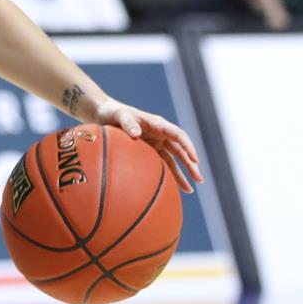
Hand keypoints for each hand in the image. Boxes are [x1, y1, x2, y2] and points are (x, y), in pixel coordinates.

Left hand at [88, 98, 204, 193]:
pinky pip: (162, 164)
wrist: (103, 115)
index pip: (178, 135)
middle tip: (199, 179)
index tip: (195, 160)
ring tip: (190, 190)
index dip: (188, 147)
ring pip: (173, 160)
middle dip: (191, 165)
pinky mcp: (148, 151)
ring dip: (182, 174)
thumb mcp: (119, 115)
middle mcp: (160, 134)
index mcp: (157, 124)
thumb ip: (127, 123)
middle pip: (180, 150)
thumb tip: (136, 134)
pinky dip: (168, 175)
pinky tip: (173, 188)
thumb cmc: (112, 113)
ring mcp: (155, 143)